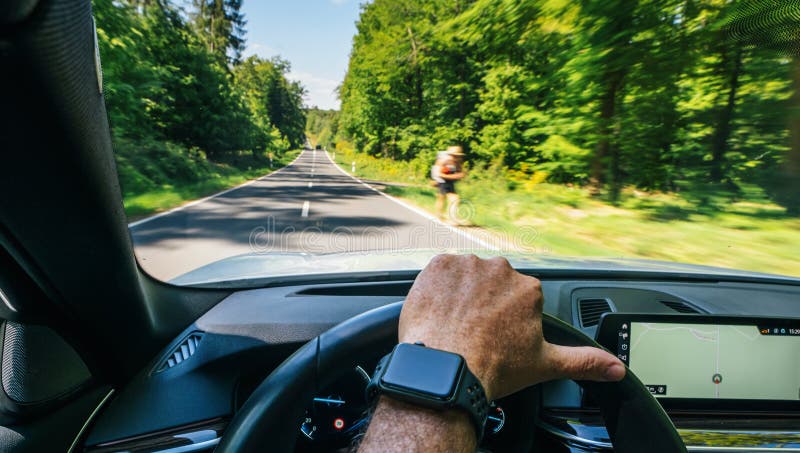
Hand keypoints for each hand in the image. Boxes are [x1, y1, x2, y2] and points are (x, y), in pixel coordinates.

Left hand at [400, 254, 624, 399]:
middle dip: (484, 304)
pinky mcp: (438, 265)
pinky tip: (439, 311)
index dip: (506, 318)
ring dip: (460, 294)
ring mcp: (467, 265)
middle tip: (475, 331)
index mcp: (528, 288)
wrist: (446, 369)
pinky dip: (437, 288)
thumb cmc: (492, 366)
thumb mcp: (545, 365)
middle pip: (491, 284)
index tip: (497, 334)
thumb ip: (584, 361)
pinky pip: (438, 271)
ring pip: (465, 277)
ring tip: (454, 324)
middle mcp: (500, 270)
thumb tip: (615, 368)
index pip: (518, 297)